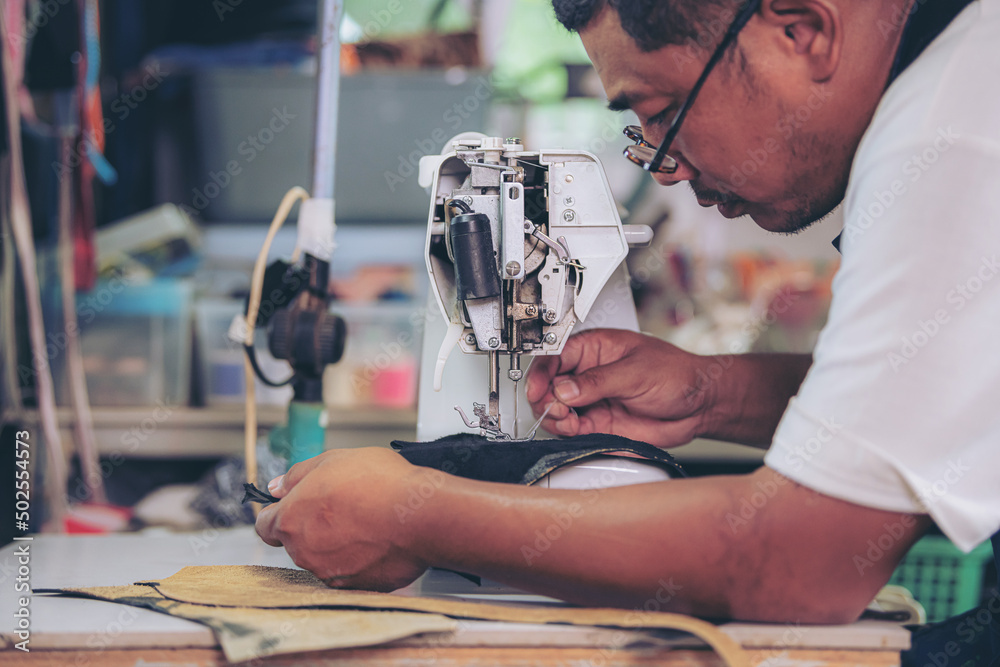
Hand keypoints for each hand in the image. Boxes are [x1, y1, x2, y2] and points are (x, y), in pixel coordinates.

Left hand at [255, 448, 428, 591]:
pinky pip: (351, 571)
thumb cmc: (380, 484)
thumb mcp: (333, 460)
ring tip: (366, 520)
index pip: (265, 525)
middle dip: (313, 526)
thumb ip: (297, 475)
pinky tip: (378, 539)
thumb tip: (276, 487)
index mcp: (291, 520)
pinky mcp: (356, 586)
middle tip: (344, 506)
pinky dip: (359, 559)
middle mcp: (303, 552)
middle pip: (297, 541)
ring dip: (337, 543)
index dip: (280, 513)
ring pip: (323, 558)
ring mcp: (329, 573)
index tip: (296, 506)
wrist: (421, 515)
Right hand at [525, 329, 712, 446]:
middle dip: (546, 398)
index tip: (538, 389)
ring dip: (554, 417)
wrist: (700, 406)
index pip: (555, 357)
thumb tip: (565, 389)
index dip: (542, 373)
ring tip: (566, 420)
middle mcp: (589, 374)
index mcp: (595, 349)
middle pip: (549, 385)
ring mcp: (592, 399)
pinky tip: (573, 428)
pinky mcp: (598, 423)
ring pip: (556, 409)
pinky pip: (571, 428)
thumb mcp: (635, 372)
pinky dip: (566, 431)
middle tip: (557, 408)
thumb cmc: (678, 375)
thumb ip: (597, 382)